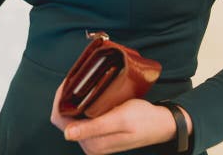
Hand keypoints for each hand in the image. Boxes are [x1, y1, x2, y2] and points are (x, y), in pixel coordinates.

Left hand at [50, 81, 191, 154]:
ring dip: (74, 100)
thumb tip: (67, 135)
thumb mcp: (120, 120)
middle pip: (64, 119)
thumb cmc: (144, 120)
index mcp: (92, 143)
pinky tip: (88, 94)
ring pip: (72, 117)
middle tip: (75, 79)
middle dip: (66, 98)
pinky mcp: (98, 134)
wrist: (161, 124)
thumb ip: (93, 128)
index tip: (69, 82)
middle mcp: (89, 144)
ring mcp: (93, 140)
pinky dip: (81, 104)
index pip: (61, 121)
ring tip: (81, 84)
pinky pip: (82, 118)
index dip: (61, 100)